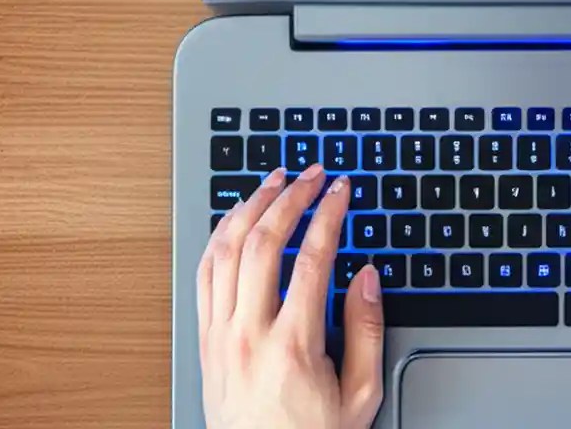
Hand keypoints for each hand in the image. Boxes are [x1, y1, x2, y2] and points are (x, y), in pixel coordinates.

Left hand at [197, 165, 384, 428]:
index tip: (342, 191)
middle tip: (312, 174)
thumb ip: (366, 331)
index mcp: (293, 346)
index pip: (311, 260)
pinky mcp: (204, 340)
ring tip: (273, 181)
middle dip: (290, 197)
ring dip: (250, 206)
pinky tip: (236, 219)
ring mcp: (220, 336)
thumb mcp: (361, 395)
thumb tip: (365, 278)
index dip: (329, 215)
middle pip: (263, 244)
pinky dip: (219, 237)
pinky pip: (204, 274)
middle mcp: (249, 335)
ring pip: (225, 251)